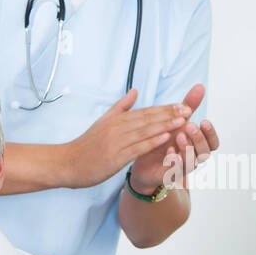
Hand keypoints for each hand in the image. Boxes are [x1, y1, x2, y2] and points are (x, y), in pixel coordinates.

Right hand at [64, 89, 190, 188]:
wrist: (67, 163)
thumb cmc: (86, 145)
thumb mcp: (103, 121)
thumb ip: (121, 106)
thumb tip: (135, 90)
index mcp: (117, 119)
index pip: (145, 112)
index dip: (165, 108)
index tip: (182, 105)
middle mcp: (118, 128)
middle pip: (148, 119)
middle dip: (169, 114)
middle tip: (188, 109)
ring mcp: (116, 142)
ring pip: (145, 131)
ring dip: (165, 125)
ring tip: (182, 121)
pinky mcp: (115, 157)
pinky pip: (137, 148)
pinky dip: (152, 142)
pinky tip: (166, 139)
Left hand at [128, 83, 219, 192]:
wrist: (143, 157)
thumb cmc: (163, 138)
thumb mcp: (176, 119)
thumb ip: (189, 105)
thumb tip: (200, 86)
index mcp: (198, 144)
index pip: (213, 142)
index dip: (211, 133)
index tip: (204, 121)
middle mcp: (194, 156)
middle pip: (206, 151)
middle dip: (199, 138)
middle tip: (190, 126)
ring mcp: (183, 167)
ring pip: (193, 162)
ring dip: (187, 148)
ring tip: (179, 136)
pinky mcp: (171, 174)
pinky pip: (176, 171)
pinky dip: (174, 161)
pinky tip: (169, 151)